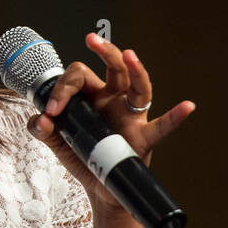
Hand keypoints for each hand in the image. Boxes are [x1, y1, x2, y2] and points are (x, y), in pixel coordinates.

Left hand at [27, 33, 195, 214]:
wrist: (98, 187)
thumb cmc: (83, 159)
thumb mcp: (56, 143)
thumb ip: (42, 129)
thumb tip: (40, 120)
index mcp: (92, 97)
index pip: (79, 77)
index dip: (63, 88)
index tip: (51, 110)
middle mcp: (113, 101)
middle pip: (114, 68)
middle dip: (104, 51)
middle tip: (91, 39)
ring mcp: (130, 116)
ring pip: (137, 86)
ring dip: (135, 69)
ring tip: (129, 54)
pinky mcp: (143, 137)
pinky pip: (162, 126)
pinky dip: (176, 117)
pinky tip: (187, 107)